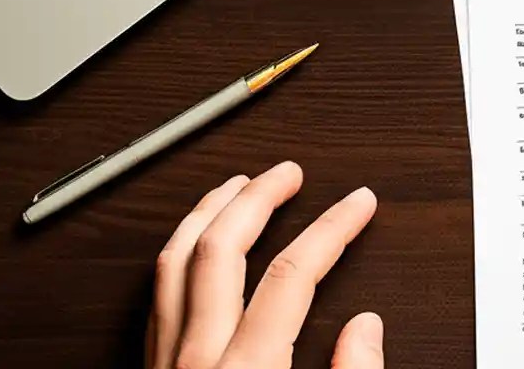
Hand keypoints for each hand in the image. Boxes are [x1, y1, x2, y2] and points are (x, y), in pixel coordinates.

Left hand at [145, 162, 381, 368]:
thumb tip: (365, 327)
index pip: (290, 275)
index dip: (331, 229)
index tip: (358, 204)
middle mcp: (197, 358)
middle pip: (220, 251)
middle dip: (258, 199)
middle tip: (288, 174)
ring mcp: (165, 361)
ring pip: (175, 263)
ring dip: (209, 212)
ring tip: (237, 186)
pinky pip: (158, 293)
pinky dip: (180, 250)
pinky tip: (197, 240)